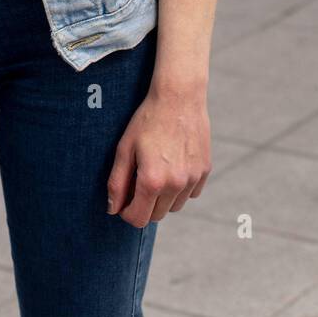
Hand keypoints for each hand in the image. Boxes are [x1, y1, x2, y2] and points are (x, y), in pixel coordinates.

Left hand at [107, 82, 211, 225]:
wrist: (179, 97)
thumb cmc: (147, 120)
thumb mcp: (125, 148)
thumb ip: (117, 182)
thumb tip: (112, 209)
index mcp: (152, 181)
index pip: (138, 218)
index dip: (127, 212)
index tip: (124, 200)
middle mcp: (176, 184)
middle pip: (156, 215)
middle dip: (144, 205)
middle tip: (137, 180)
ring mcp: (193, 179)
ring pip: (174, 206)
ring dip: (163, 198)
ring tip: (156, 170)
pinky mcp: (205, 171)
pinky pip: (191, 193)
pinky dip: (181, 188)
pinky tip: (173, 166)